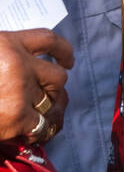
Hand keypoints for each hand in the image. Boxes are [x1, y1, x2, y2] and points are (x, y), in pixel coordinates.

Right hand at [0, 29, 72, 143]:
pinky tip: (27, 132)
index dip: (63, 50)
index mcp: (6, 43)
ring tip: (37, 115)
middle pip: (57, 75)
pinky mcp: (19, 117)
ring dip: (47, 110)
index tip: (68, 60)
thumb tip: (24, 63)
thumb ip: (3, 55)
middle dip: (55, 88)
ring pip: (52, 101)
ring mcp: (20, 91)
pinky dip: (36, 130)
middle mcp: (18, 64)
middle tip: (47, 95)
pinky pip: (42, 124)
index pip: (48, 39)